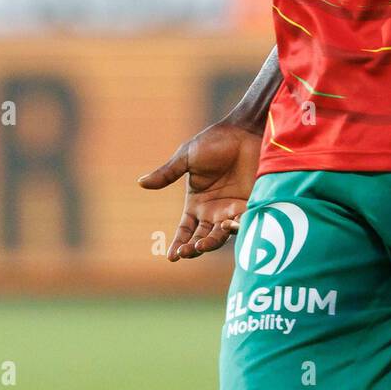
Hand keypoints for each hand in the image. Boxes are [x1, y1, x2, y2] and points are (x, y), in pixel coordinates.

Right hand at [138, 120, 261, 259]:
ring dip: (212, 243)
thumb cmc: (215, 142)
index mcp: (196, 203)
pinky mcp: (250, 204)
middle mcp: (213, 211)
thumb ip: (168, 173)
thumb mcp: (187, 157)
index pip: (185, 230)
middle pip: (201, 238)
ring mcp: (231, 209)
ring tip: (203, 243)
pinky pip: (242, 223)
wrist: (244, 132)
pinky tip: (229, 226)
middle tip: (187, 251)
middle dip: (193, 248)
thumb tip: (141, 183)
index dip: (178, 244)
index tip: (171, 257)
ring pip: (220, 235)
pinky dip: (236, 228)